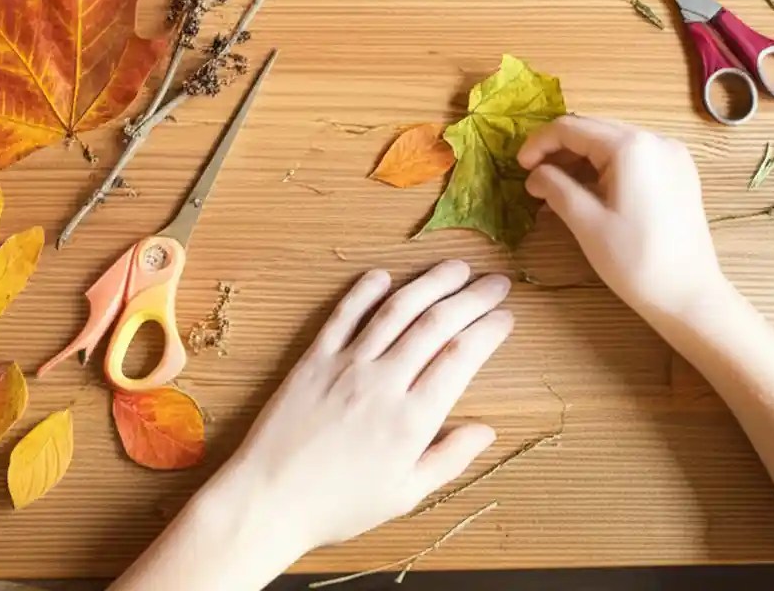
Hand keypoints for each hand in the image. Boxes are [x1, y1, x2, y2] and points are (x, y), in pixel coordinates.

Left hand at [228, 261, 511, 551]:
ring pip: (397, 310)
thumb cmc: (338, 505)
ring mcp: (346, 365)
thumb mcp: (405, 495)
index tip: (506, 317)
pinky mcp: (314, 359)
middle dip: (472, 298)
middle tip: (496, 282)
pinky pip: (344, 315)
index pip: (461, 357)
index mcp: (412, 419)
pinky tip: (385, 276)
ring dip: (430, 283)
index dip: (488, 330)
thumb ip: (449, 458)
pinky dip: (366, 291)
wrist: (267, 500)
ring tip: (456, 268)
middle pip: (437, 324)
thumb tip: (486, 430)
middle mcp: (384, 382)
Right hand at [518, 116, 729, 320]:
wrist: (688, 294)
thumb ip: (556, 189)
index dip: (540, 143)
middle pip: (594, 130)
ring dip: (582, 159)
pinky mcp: (679, 173)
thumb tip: (535, 175)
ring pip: (614, 143)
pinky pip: (634, 158)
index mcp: (631, 147)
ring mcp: (672, 155)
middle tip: (534, 178)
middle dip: (560, 150)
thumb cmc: (636, 261)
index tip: (518, 166)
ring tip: (557, 188)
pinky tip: (590, 191)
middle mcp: (655, 140)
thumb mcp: (587, 224)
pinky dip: (607, 168)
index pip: (572, 128)